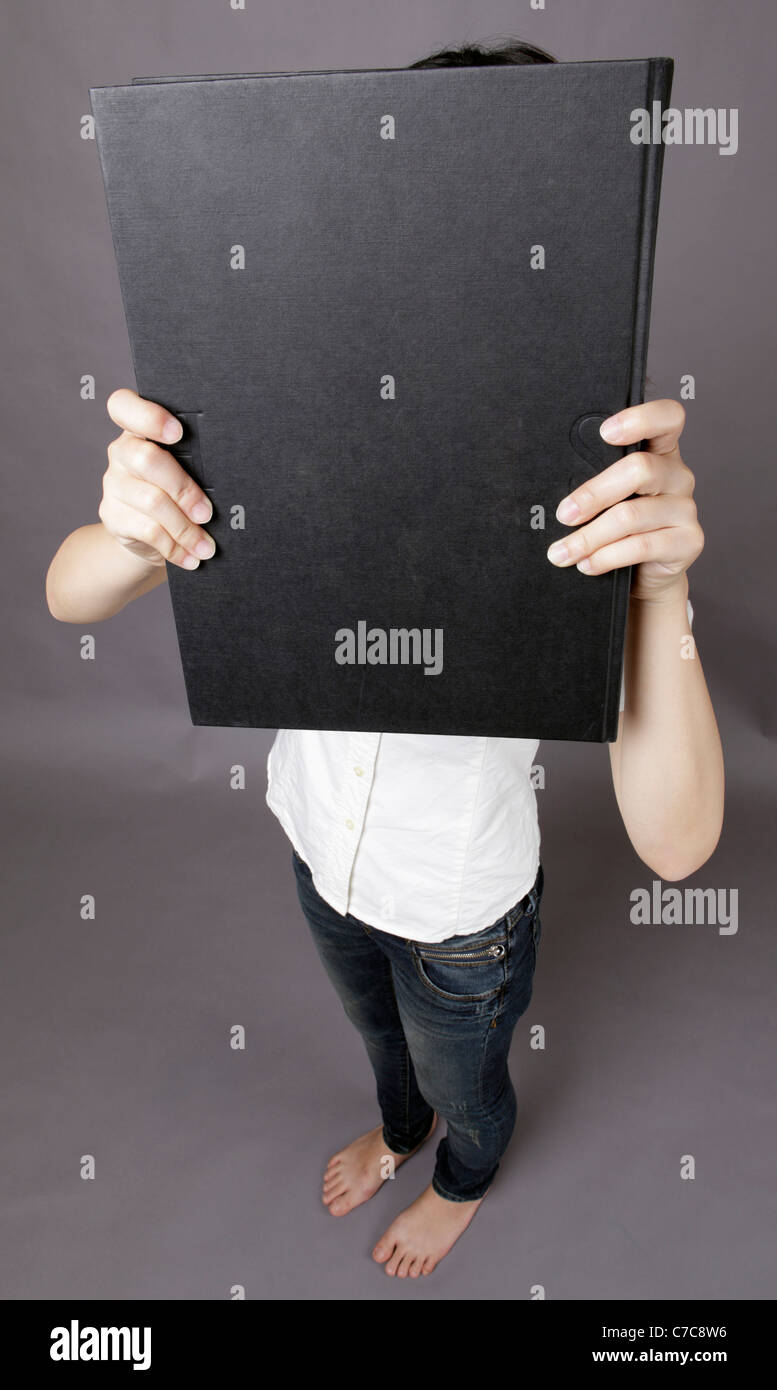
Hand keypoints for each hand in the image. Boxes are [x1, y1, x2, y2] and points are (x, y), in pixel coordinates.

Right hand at [99, 388, 215, 570]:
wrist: (149, 536)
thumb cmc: (178, 492)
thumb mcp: (188, 469)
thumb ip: (197, 461)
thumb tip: (237, 476)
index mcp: (140, 429)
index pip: (124, 406)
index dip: (149, 416)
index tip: (178, 433)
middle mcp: (122, 451)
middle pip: (146, 460)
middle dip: (183, 488)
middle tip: (208, 513)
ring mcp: (114, 483)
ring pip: (151, 501)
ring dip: (185, 528)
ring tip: (208, 546)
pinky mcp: (112, 515)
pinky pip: (147, 530)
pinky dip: (175, 547)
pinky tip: (191, 557)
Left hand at [546, 399, 702, 602]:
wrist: (644, 574)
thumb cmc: (619, 528)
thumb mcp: (607, 498)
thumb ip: (595, 481)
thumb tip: (554, 493)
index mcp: (660, 452)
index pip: (667, 418)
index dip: (640, 419)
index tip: (604, 433)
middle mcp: (678, 475)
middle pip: (640, 469)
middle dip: (593, 493)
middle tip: (563, 514)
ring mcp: (686, 508)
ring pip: (632, 515)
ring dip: (589, 536)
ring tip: (562, 552)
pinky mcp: (689, 541)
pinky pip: (642, 546)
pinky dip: (607, 557)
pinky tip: (587, 564)